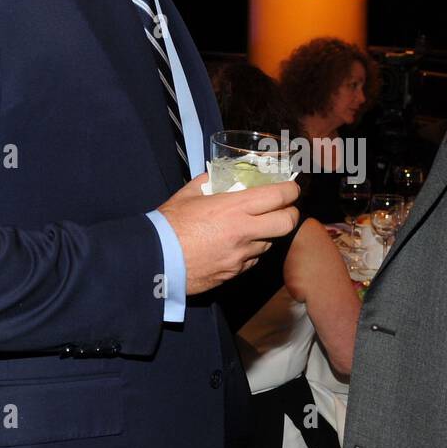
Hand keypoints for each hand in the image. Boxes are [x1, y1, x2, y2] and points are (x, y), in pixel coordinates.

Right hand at [157, 173, 299, 294]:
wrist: (156, 260)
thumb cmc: (169, 225)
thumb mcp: (189, 193)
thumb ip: (209, 181)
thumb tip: (220, 175)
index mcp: (234, 207)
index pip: (279, 196)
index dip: (291, 190)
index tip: (290, 188)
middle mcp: (244, 232)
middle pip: (288, 223)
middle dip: (290, 214)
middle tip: (283, 209)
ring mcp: (241, 255)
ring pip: (270, 243)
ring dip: (267, 234)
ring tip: (251, 227)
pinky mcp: (234, 272)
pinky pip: (252, 260)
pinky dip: (250, 251)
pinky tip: (235, 245)